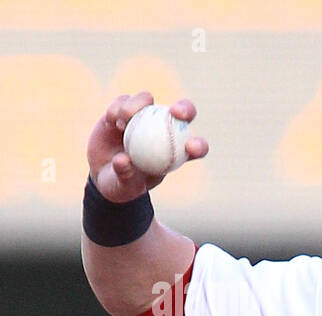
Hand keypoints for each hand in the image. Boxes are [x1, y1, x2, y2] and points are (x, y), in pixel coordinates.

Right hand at [86, 91, 208, 202]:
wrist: (101, 172)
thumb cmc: (121, 184)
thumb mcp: (122, 187)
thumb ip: (125, 176)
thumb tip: (123, 160)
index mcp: (175, 153)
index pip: (196, 147)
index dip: (199, 145)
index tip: (190, 147)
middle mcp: (163, 130)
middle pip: (182, 113)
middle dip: (185, 108)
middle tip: (175, 112)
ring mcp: (143, 117)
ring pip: (147, 100)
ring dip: (138, 105)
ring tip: (123, 122)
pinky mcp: (122, 109)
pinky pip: (123, 101)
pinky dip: (118, 108)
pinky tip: (113, 120)